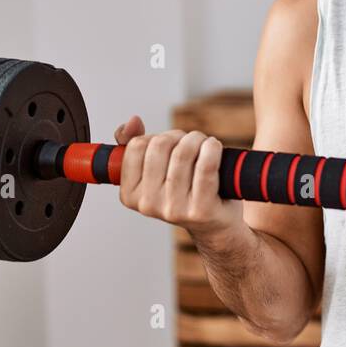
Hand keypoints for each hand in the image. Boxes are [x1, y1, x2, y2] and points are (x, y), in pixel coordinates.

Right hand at [114, 115, 245, 244]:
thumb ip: (133, 145)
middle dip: (179, 136)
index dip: (156, 137)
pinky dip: (212, 149)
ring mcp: (174, 209)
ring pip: (183, 152)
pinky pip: (205, 166)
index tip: (169, 145)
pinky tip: (214, 148)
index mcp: (130, 194)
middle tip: (191, 142)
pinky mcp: (201, 210)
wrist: (215, 226)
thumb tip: (133, 121)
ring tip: (205, 145)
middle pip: (160, 145)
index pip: (136, 146)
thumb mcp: (154, 172)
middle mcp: (149, 205)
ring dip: (198, 139)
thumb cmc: (185, 193)